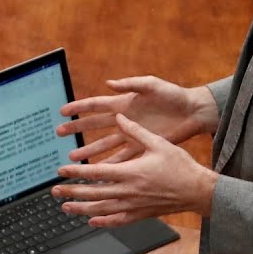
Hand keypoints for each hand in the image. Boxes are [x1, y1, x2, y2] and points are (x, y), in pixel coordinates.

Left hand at [53, 114, 216, 226]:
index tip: (62, 170)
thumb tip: (119, 117)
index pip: (96, 173)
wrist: (198, 190)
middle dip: (72, 192)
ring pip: (101, 209)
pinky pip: (117, 220)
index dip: (76, 172)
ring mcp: (134, 205)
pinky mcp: (141, 214)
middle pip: (93, 193)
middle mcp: (129, 191)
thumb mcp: (158, 142)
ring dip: (81, 208)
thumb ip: (136, 131)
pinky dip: (102, 221)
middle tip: (55, 190)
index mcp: (131, 172)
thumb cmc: (180, 165)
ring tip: (65, 207)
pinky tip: (91, 220)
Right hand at [56, 76, 217, 163]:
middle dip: (77, 129)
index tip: (62, 111)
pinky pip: (122, 157)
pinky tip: (98, 170)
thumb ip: (131, 83)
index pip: (96, 105)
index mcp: (124, 102)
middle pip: (95, 126)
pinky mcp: (142, 146)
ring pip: (105, 144)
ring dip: (90, 150)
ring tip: (74, 157)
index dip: (78, 107)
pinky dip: (110, 163)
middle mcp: (124, 119)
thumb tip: (109, 83)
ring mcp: (132, 134)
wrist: (193, 113)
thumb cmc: (173, 95)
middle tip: (59, 133)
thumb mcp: (153, 85)